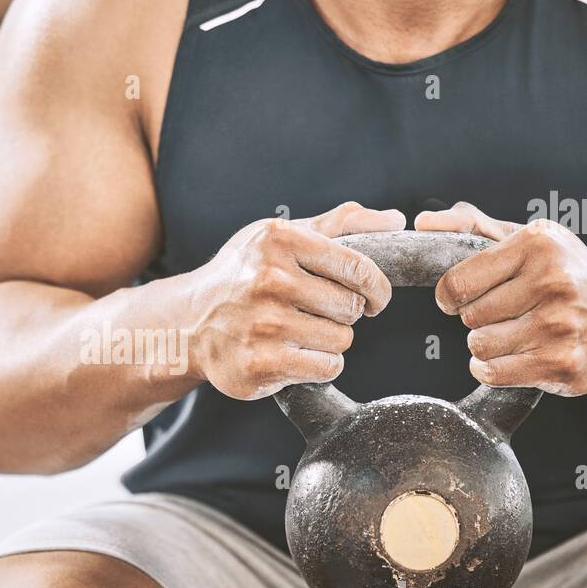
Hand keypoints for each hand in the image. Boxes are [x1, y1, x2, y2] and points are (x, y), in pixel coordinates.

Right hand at [185, 202, 404, 399]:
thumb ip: (340, 225)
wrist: (189, 324)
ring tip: (301, 332)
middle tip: (318, 313)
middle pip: (351, 307)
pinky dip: (320, 365)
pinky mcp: (261, 364)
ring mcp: (263, 324)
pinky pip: (326, 367)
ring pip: (342, 339)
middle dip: (344, 313)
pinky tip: (295, 354)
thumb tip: (397, 220)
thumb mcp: (282, 238)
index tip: (375, 297)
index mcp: (279, 241)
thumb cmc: (243, 276)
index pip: (357, 266)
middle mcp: (269, 280)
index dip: (377, 287)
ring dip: (331, 341)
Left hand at [417, 202, 586, 396]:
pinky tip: (509, 356)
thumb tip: (421, 223)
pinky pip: (494, 373)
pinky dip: (491, 369)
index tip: (460, 298)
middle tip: (503, 313)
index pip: (457, 282)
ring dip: (486, 344)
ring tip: (511, 333)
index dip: (449, 296)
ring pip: (479, 346)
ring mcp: (559, 326)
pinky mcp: (561, 364)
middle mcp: (552, 282)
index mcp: (537, 245)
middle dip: (476, 318)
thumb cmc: (565, 273)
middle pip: (468, 317)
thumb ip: (470, 227)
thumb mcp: (526, 238)